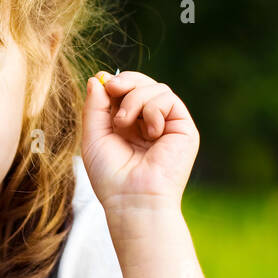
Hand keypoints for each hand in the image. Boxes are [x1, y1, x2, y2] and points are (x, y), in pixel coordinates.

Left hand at [82, 70, 199, 214]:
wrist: (132, 199)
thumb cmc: (111, 176)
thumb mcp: (94, 137)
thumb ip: (94, 107)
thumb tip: (96, 78)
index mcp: (129, 126)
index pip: (127, 91)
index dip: (116, 83)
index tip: (103, 85)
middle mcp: (149, 123)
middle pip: (143, 83)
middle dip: (125, 81)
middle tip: (113, 89)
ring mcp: (167, 125)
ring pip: (156, 88)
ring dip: (135, 99)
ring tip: (123, 124)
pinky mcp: (183, 129)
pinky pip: (168, 99)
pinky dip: (153, 109)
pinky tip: (149, 132)